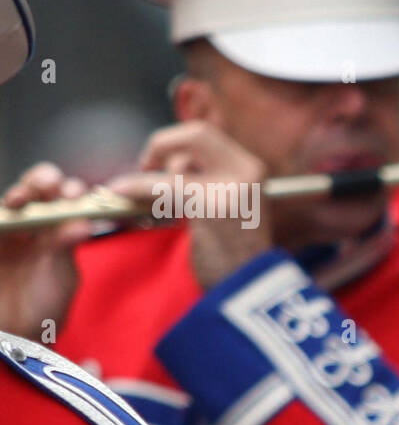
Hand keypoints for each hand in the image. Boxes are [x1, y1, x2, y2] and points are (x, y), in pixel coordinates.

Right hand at [0, 163, 91, 340]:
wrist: (17, 331)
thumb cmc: (44, 303)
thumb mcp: (60, 274)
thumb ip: (65, 248)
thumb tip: (81, 223)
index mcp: (58, 227)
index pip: (65, 197)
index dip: (71, 190)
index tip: (76, 194)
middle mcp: (33, 222)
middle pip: (36, 189)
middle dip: (43, 181)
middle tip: (50, 186)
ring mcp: (9, 228)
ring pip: (12, 200)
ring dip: (19, 193)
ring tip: (22, 200)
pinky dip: (2, 212)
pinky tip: (7, 211)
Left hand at [106, 120, 270, 289]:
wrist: (251, 291)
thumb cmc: (234, 254)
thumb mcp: (231, 206)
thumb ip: (207, 179)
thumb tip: (169, 162)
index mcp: (252, 169)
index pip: (205, 133)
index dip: (173, 140)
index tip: (155, 161)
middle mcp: (247, 172)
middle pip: (195, 134)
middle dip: (161, 144)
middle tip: (143, 166)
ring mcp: (233, 188)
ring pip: (177, 164)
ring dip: (148, 176)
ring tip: (132, 192)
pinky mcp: (213, 208)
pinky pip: (165, 187)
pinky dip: (138, 187)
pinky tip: (120, 191)